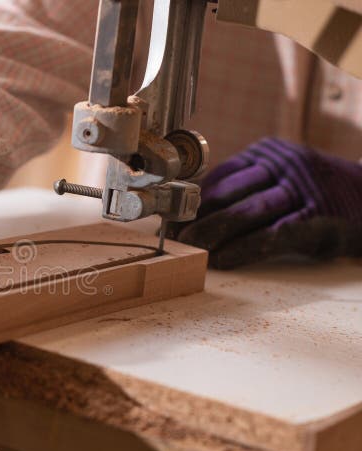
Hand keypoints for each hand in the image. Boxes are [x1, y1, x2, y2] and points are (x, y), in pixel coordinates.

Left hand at [171, 138, 361, 268]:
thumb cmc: (314, 191)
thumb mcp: (280, 176)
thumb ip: (245, 187)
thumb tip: (195, 213)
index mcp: (267, 153)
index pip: (219, 176)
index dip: (192, 200)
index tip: (171, 219)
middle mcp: (283, 167)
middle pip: (229, 194)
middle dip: (196, 218)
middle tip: (175, 238)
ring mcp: (301, 191)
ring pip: (247, 213)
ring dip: (214, 234)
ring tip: (191, 249)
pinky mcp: (316, 219)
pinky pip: (272, 236)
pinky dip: (243, 250)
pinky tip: (223, 260)